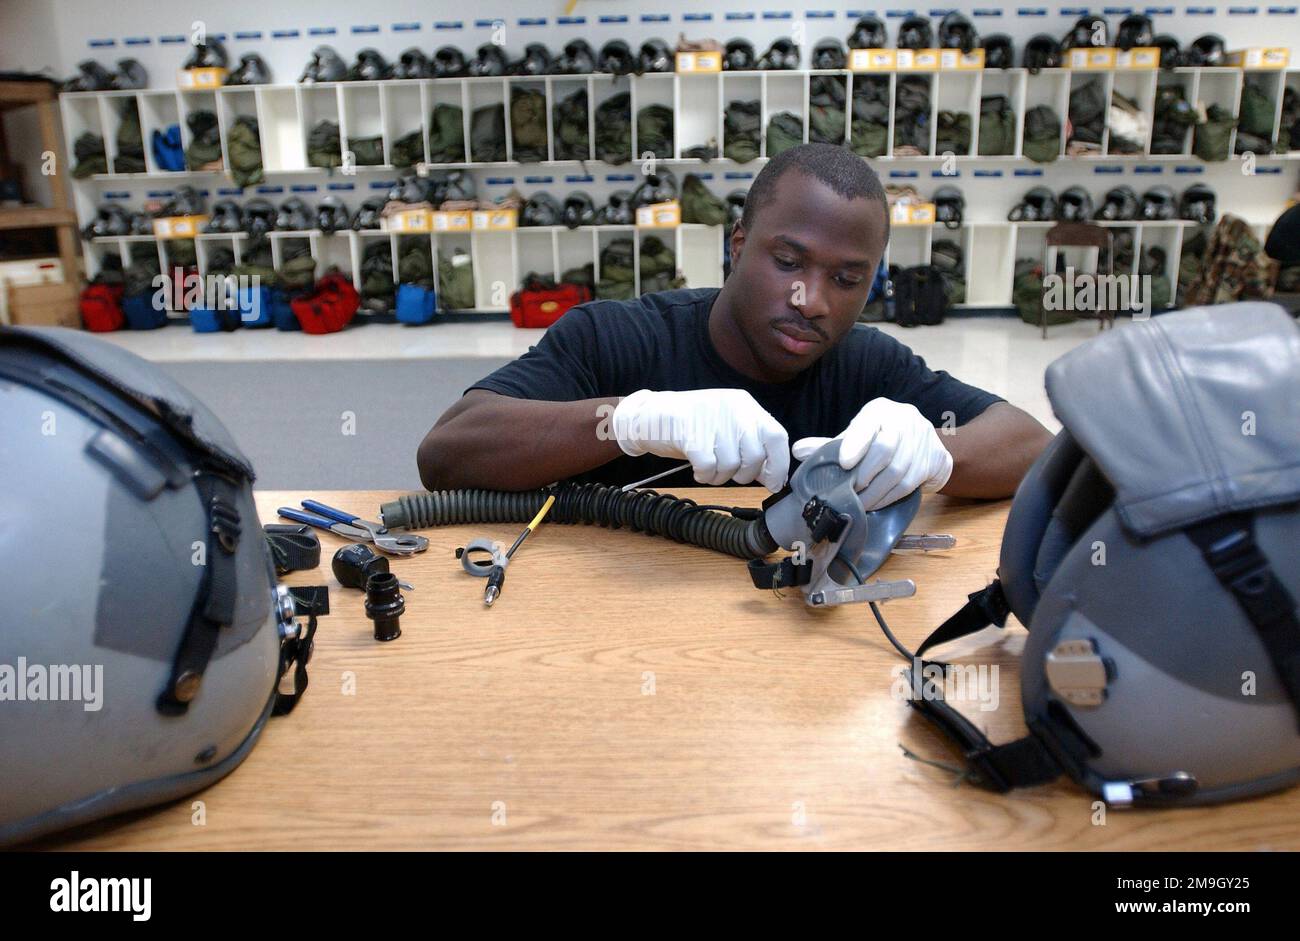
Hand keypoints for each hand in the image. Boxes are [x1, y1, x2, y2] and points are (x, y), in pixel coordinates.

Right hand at [612, 389, 789, 490]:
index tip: (773, 483)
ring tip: (708, 468)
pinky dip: (704, 475)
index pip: (776, 436)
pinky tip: (697, 469)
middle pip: (755, 455)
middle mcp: (732, 409)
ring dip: (719, 476)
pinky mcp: (690, 433)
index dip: (778, 464)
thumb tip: (773, 477)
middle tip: (727, 473)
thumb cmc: (691, 425)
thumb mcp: (726, 427)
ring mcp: (711, 420)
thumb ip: (749, 445)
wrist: (648, 415)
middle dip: (744, 474)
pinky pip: (708, 467)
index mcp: (745, 405)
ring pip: (731, 465)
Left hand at [791, 397, 952, 509]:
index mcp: (880, 411)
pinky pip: (907, 484)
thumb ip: (830, 445)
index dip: (855, 443)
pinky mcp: (930, 460)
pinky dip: (887, 497)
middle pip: (885, 448)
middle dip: (864, 474)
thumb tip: (797, 451)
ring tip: (857, 503)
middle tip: (848, 490)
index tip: (843, 463)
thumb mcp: (857, 436)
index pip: (867, 423)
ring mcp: (920, 440)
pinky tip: (874, 503)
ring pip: (897, 470)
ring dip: (874, 491)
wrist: (926, 445)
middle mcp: (903, 420)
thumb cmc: (881, 438)